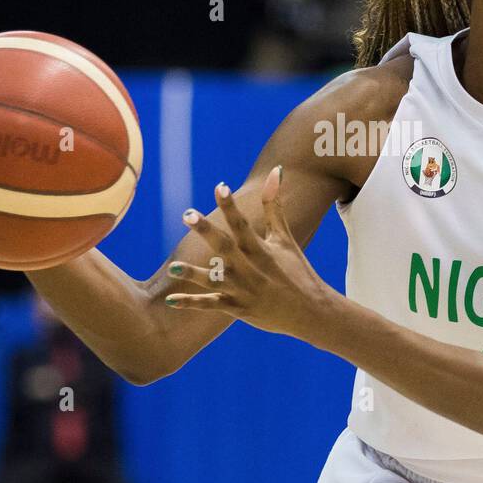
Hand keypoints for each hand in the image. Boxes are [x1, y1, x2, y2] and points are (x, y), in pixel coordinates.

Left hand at [164, 166, 337, 340]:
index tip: (220, 186)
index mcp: (261, 250)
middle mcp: (251, 269)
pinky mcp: (238, 309)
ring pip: (214, 280)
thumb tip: (277, 170)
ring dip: (193, 274)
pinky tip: (170, 301)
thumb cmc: (298, 270)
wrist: (311, 311)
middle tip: (187, 214)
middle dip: (207, 231)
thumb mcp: (285, 237)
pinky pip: (211, 306)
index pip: (243, 224)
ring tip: (173, 267)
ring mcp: (244, 290)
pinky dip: (192, 303)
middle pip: (225, 247)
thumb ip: (275, 206)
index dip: (231, 206)